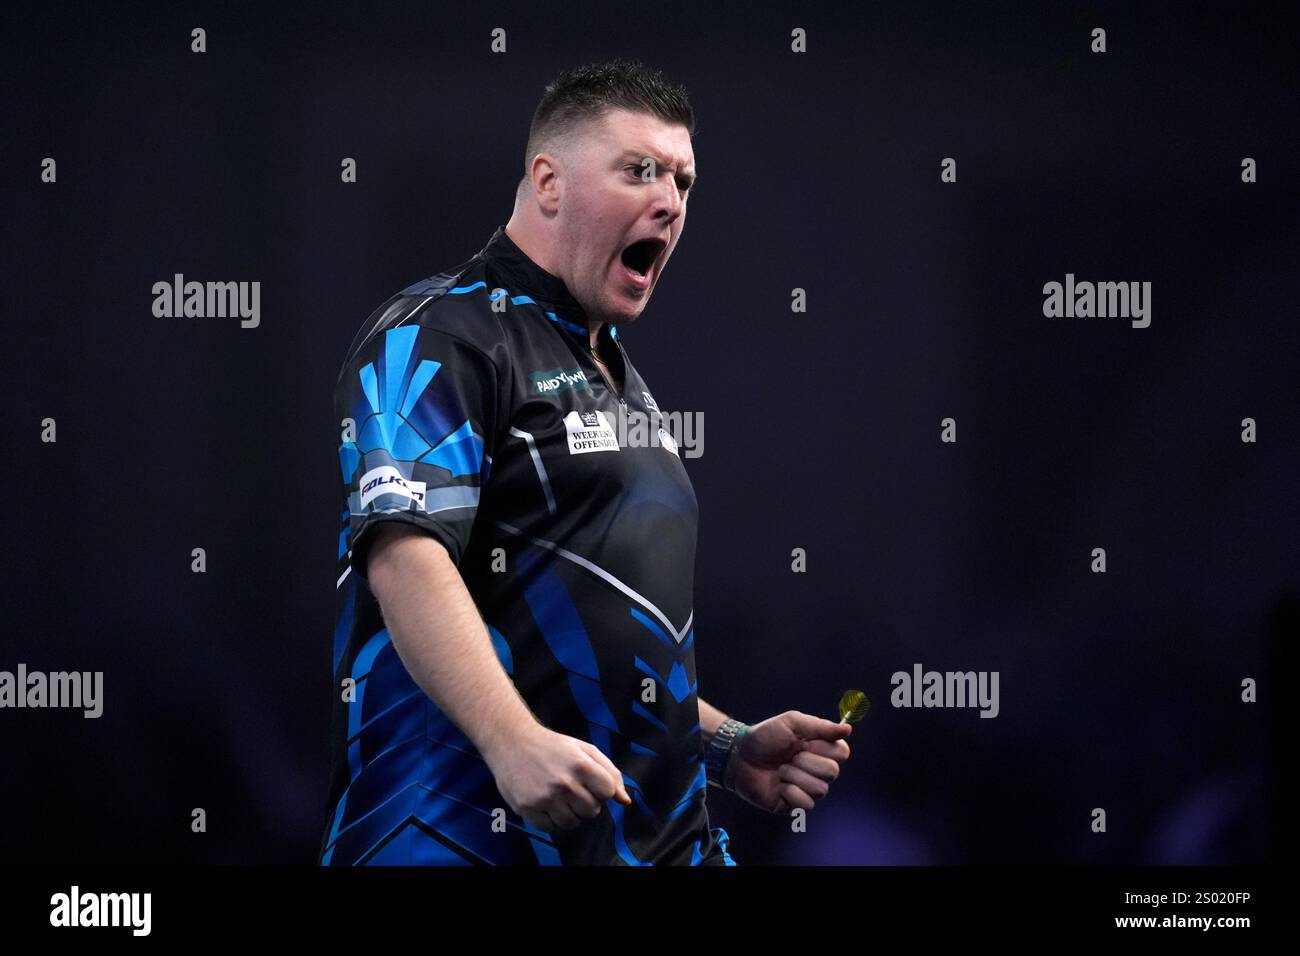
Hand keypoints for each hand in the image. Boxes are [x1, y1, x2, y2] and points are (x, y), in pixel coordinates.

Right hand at [484, 723, 631, 832]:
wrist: (512, 742)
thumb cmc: (552, 746)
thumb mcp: (584, 750)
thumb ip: (610, 773)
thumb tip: (625, 801)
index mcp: (581, 764)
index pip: (608, 793)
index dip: (601, 790)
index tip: (590, 783)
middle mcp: (564, 782)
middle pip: (592, 811)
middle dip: (586, 802)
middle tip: (572, 789)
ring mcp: (545, 797)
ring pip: (572, 823)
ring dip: (570, 814)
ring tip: (559, 797)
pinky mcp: (527, 807)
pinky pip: (550, 828)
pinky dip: (551, 820)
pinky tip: (546, 804)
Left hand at [726, 711, 851, 813]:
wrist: (740, 755)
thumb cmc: (766, 737)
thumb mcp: (792, 723)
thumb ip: (820, 726)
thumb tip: (848, 729)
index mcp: (821, 750)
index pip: (842, 753)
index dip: (824, 748)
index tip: (805, 742)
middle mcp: (818, 771)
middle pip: (832, 772)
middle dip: (806, 761)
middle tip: (789, 756)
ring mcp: (808, 789)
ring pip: (820, 789)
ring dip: (794, 776)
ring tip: (780, 770)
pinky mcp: (795, 805)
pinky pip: (806, 803)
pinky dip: (790, 791)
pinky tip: (779, 785)